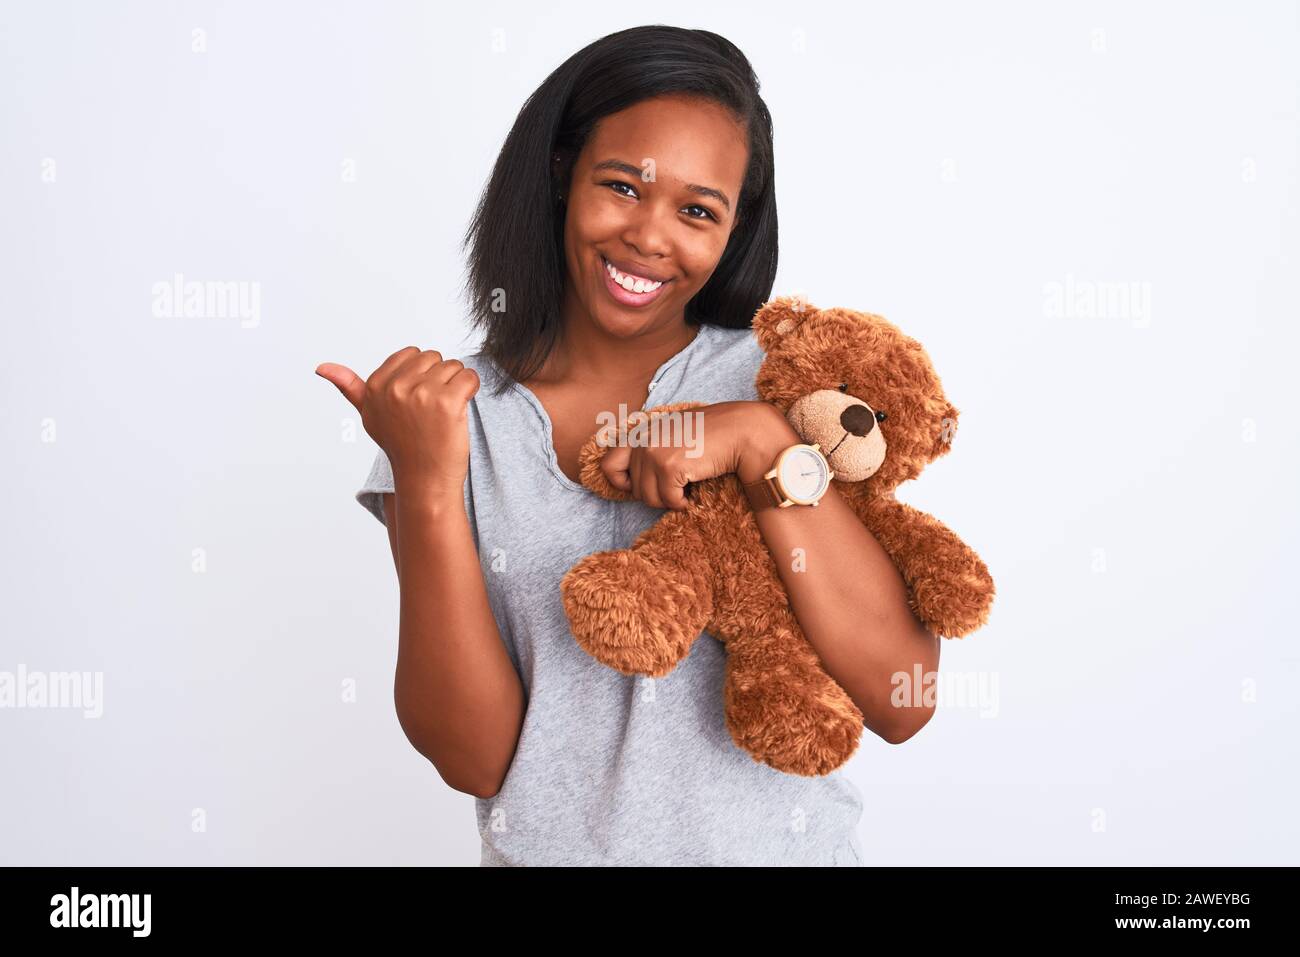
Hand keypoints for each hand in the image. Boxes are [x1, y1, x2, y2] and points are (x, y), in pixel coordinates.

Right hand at [315, 347, 479, 499]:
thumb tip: (320, 367)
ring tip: (444, 413)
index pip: (412, 354)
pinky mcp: (448, 402)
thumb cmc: (401, 445)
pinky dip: (471, 390)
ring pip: (453, 366)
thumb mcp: (370, 414)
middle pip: (434, 358)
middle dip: (439, 379)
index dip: (421, 375)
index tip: (417, 401)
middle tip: (432, 410)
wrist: (424, 479)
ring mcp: (422, 394)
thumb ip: (349, 387)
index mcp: (376, 385)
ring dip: (456, 386)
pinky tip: (460, 410)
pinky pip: (469, 378)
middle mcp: (395, 387)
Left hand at [600, 401, 796, 509]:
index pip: (609, 465)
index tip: (643, 487)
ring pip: (649, 499)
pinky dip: (683, 503)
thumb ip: (651, 449)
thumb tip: (632, 483)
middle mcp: (642, 441)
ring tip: (687, 487)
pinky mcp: (669, 466)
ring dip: (670, 500)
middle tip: (679, 486)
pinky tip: (694, 491)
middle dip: (657, 494)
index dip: (623, 483)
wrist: (740, 430)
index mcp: (641, 433)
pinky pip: (669, 501)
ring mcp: (654, 453)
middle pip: (635, 489)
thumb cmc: (712, 434)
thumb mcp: (673, 434)